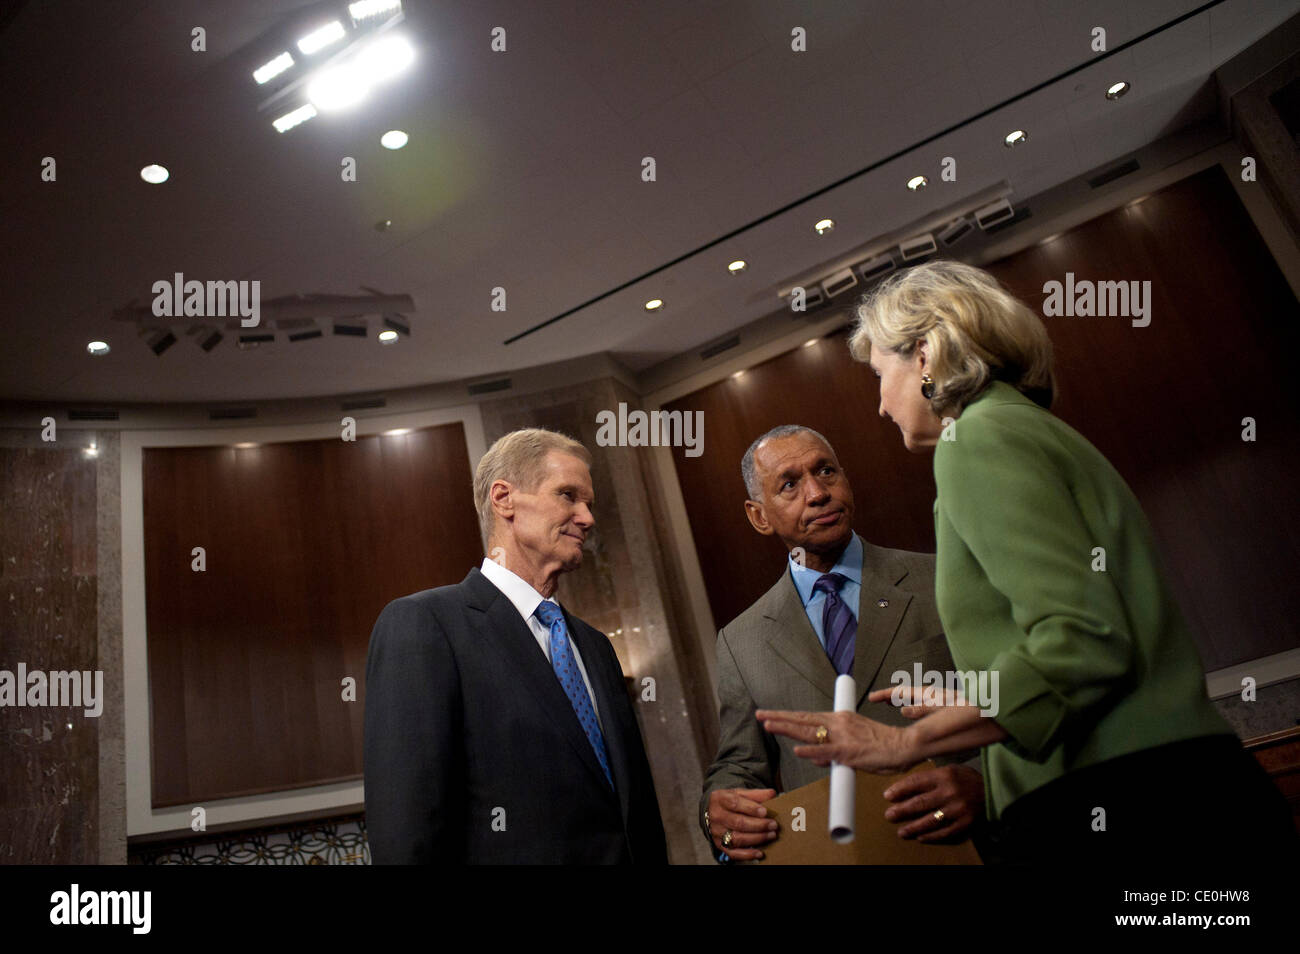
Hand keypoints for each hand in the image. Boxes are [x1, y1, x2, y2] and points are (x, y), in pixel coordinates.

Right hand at [705, 787, 778, 860]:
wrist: (714, 812)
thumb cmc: (729, 802)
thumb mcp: (740, 793)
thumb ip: (756, 794)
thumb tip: (772, 794)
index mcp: (720, 799)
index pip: (735, 803)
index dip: (751, 808)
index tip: (765, 811)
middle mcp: (716, 816)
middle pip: (738, 822)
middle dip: (758, 825)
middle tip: (773, 825)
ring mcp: (717, 832)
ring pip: (737, 838)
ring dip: (757, 838)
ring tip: (771, 835)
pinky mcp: (720, 845)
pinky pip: (733, 853)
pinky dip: (747, 854)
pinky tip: (760, 852)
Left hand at [756, 709, 918, 772]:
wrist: (904, 746)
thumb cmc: (881, 746)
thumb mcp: (854, 742)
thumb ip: (833, 749)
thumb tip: (815, 758)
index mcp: (839, 719)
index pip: (807, 716)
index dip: (787, 716)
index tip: (770, 715)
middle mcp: (838, 724)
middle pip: (803, 720)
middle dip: (780, 718)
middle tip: (760, 715)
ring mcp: (843, 737)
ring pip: (810, 732)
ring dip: (788, 728)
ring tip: (769, 725)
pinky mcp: (850, 752)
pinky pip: (827, 752)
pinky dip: (811, 751)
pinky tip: (798, 750)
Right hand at [868, 685, 976, 719]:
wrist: (991, 707)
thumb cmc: (969, 707)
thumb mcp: (943, 709)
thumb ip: (923, 710)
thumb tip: (903, 710)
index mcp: (928, 694)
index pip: (900, 691)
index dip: (884, 694)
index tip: (871, 698)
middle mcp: (931, 695)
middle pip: (906, 693)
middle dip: (891, 696)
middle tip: (878, 700)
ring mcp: (938, 700)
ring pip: (915, 699)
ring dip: (903, 701)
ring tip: (892, 704)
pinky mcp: (945, 706)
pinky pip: (923, 706)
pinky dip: (914, 708)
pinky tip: (917, 716)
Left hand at [883, 765, 984, 841]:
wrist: (992, 790)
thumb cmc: (965, 778)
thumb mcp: (948, 769)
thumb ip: (929, 777)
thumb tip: (905, 786)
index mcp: (944, 776)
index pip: (916, 782)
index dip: (900, 790)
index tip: (887, 796)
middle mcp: (949, 792)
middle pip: (920, 803)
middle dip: (902, 810)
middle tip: (889, 816)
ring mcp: (958, 809)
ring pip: (930, 821)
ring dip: (913, 827)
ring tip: (901, 832)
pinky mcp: (965, 823)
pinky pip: (944, 832)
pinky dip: (931, 836)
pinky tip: (920, 837)